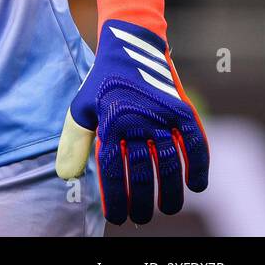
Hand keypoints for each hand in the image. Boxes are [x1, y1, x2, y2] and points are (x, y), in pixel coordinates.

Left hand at [56, 0, 208, 224]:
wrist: (129, 45)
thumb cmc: (102, 83)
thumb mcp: (81, 107)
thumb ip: (74, 142)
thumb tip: (65, 176)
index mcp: (108, 121)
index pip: (111, 169)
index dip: (114, 196)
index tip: (116, 217)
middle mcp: (136, 119)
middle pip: (141, 170)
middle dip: (140, 200)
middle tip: (140, 218)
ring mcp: (161, 115)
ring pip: (169, 163)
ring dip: (170, 190)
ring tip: (168, 209)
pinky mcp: (181, 109)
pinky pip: (195, 142)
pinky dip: (199, 165)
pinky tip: (197, 185)